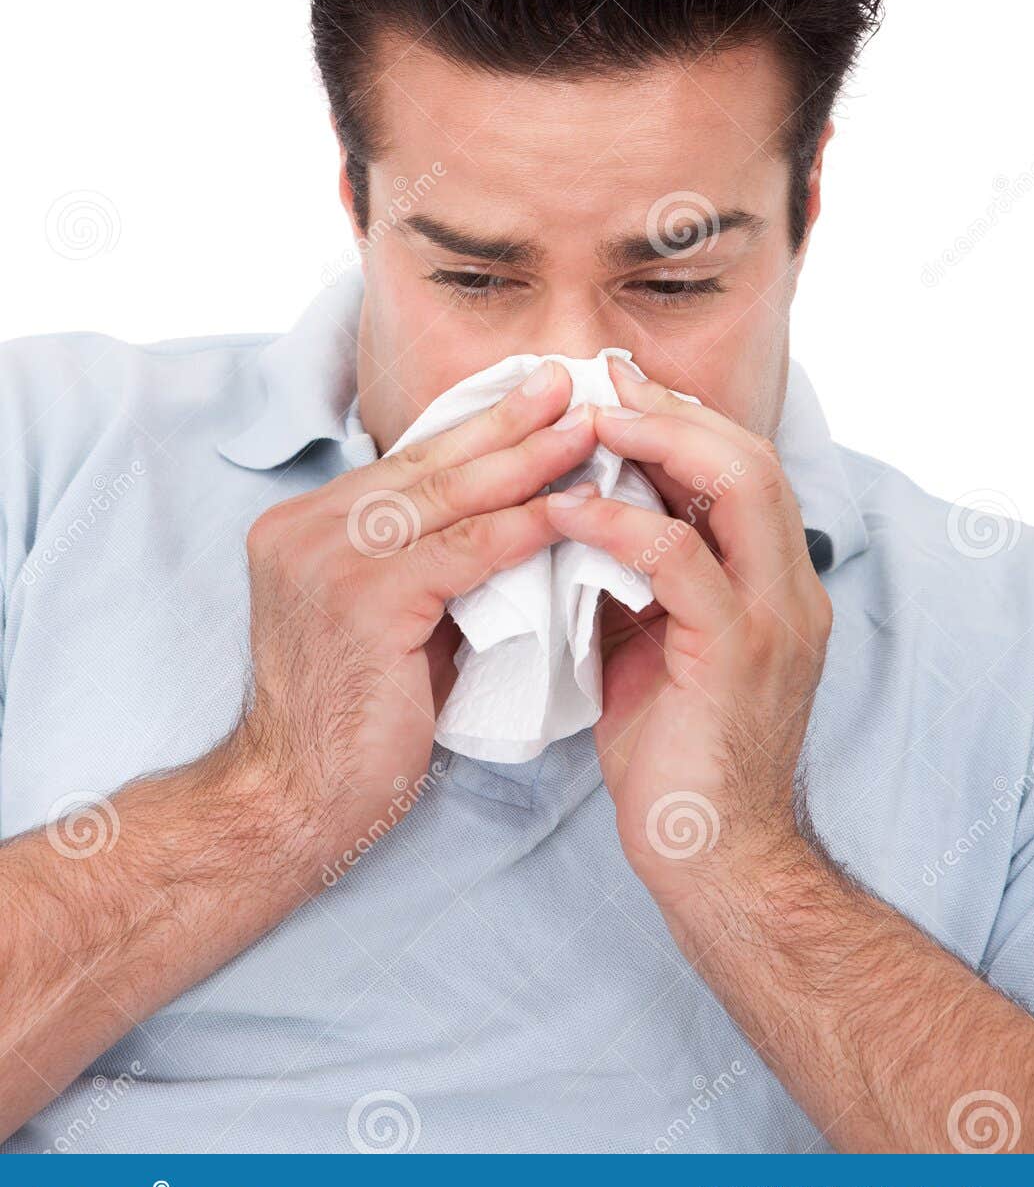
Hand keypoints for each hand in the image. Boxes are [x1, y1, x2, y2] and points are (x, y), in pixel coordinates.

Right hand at [239, 361, 596, 870]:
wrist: (295, 802)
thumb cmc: (351, 723)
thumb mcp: (383, 619)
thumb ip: (422, 564)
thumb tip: (502, 518)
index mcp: (304, 526)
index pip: (404, 465)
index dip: (473, 430)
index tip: (531, 400)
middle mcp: (306, 529)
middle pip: (426, 463)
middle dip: (505, 422)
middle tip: (566, 383)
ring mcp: (327, 558)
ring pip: (448, 496)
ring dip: (526, 460)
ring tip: (585, 430)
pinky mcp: (363, 599)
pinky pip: (463, 551)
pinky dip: (524, 527)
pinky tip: (573, 509)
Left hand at [545, 359, 831, 919]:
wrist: (712, 856)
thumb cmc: (674, 751)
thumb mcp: (656, 642)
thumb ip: (638, 576)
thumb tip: (576, 509)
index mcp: (776, 581)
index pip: (744, 467)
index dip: (682, 418)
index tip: (615, 385)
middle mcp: (792, 588)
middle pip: (751, 456)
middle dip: (672, 410)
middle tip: (600, 383)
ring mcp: (774, 618)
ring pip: (740, 487)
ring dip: (659, 443)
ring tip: (589, 421)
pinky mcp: (737, 655)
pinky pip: (683, 563)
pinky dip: (623, 523)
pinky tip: (568, 508)